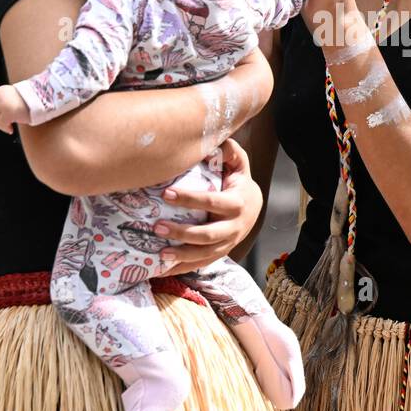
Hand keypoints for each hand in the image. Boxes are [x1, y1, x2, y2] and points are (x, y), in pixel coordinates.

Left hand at [0, 85, 28, 133]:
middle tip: (4, 124)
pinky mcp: (8, 112)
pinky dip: (5, 128)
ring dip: (1, 125)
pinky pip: (1, 124)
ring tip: (10, 127)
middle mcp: (0, 96)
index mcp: (2, 90)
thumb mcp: (15, 96)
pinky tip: (11, 129)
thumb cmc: (32, 100)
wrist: (42, 100)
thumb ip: (5, 101)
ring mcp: (3, 104)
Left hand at [154, 138, 262, 275]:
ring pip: (204, 254)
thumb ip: (230, 151)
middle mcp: (234, 227)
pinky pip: (201, 264)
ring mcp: (228, 244)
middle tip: (156, 226)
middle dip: (182, 232)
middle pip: (208, 235)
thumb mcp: (239, 164)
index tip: (166, 194)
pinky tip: (162, 268)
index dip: (190, 199)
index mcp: (237, 203)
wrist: (254, 207)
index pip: (212, 202)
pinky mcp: (220, 254)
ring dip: (181, 255)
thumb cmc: (238, 181)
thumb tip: (215, 142)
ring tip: (159, 253)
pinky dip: (182, 268)